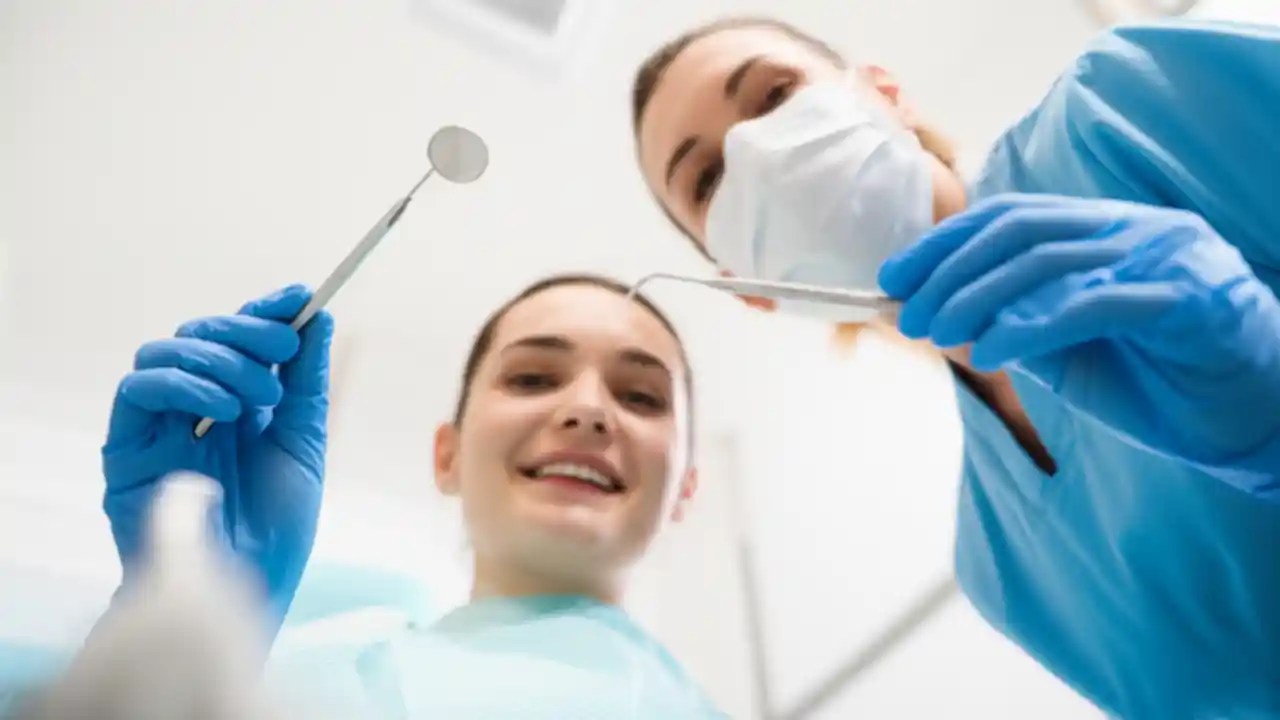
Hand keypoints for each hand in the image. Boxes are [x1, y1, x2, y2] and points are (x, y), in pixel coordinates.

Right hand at [102, 284, 334, 629]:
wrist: (253, 585)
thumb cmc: (278, 523)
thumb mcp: (304, 441)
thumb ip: (305, 381)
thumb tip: (317, 317)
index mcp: (234, 402)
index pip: (236, 337)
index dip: (263, 310)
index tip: (299, 295)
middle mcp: (192, 408)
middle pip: (197, 334)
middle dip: (243, 332)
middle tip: (281, 350)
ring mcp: (157, 427)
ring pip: (162, 352)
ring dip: (216, 360)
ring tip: (258, 397)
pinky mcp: (127, 452)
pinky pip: (137, 391)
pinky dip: (183, 385)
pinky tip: (223, 411)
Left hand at [878, 194, 1279, 499]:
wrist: (1256, 419)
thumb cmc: (1159, 384)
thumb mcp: (1067, 355)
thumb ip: (1010, 329)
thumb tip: (930, 320)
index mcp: (1103, 231)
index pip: (1007, 217)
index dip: (943, 244)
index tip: (893, 278)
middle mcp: (1134, 229)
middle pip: (1020, 231)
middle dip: (951, 271)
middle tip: (909, 315)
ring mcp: (1167, 255)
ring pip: (1051, 261)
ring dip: (979, 298)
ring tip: (937, 334)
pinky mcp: (1192, 297)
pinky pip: (1097, 303)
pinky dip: (1033, 325)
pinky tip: (990, 352)